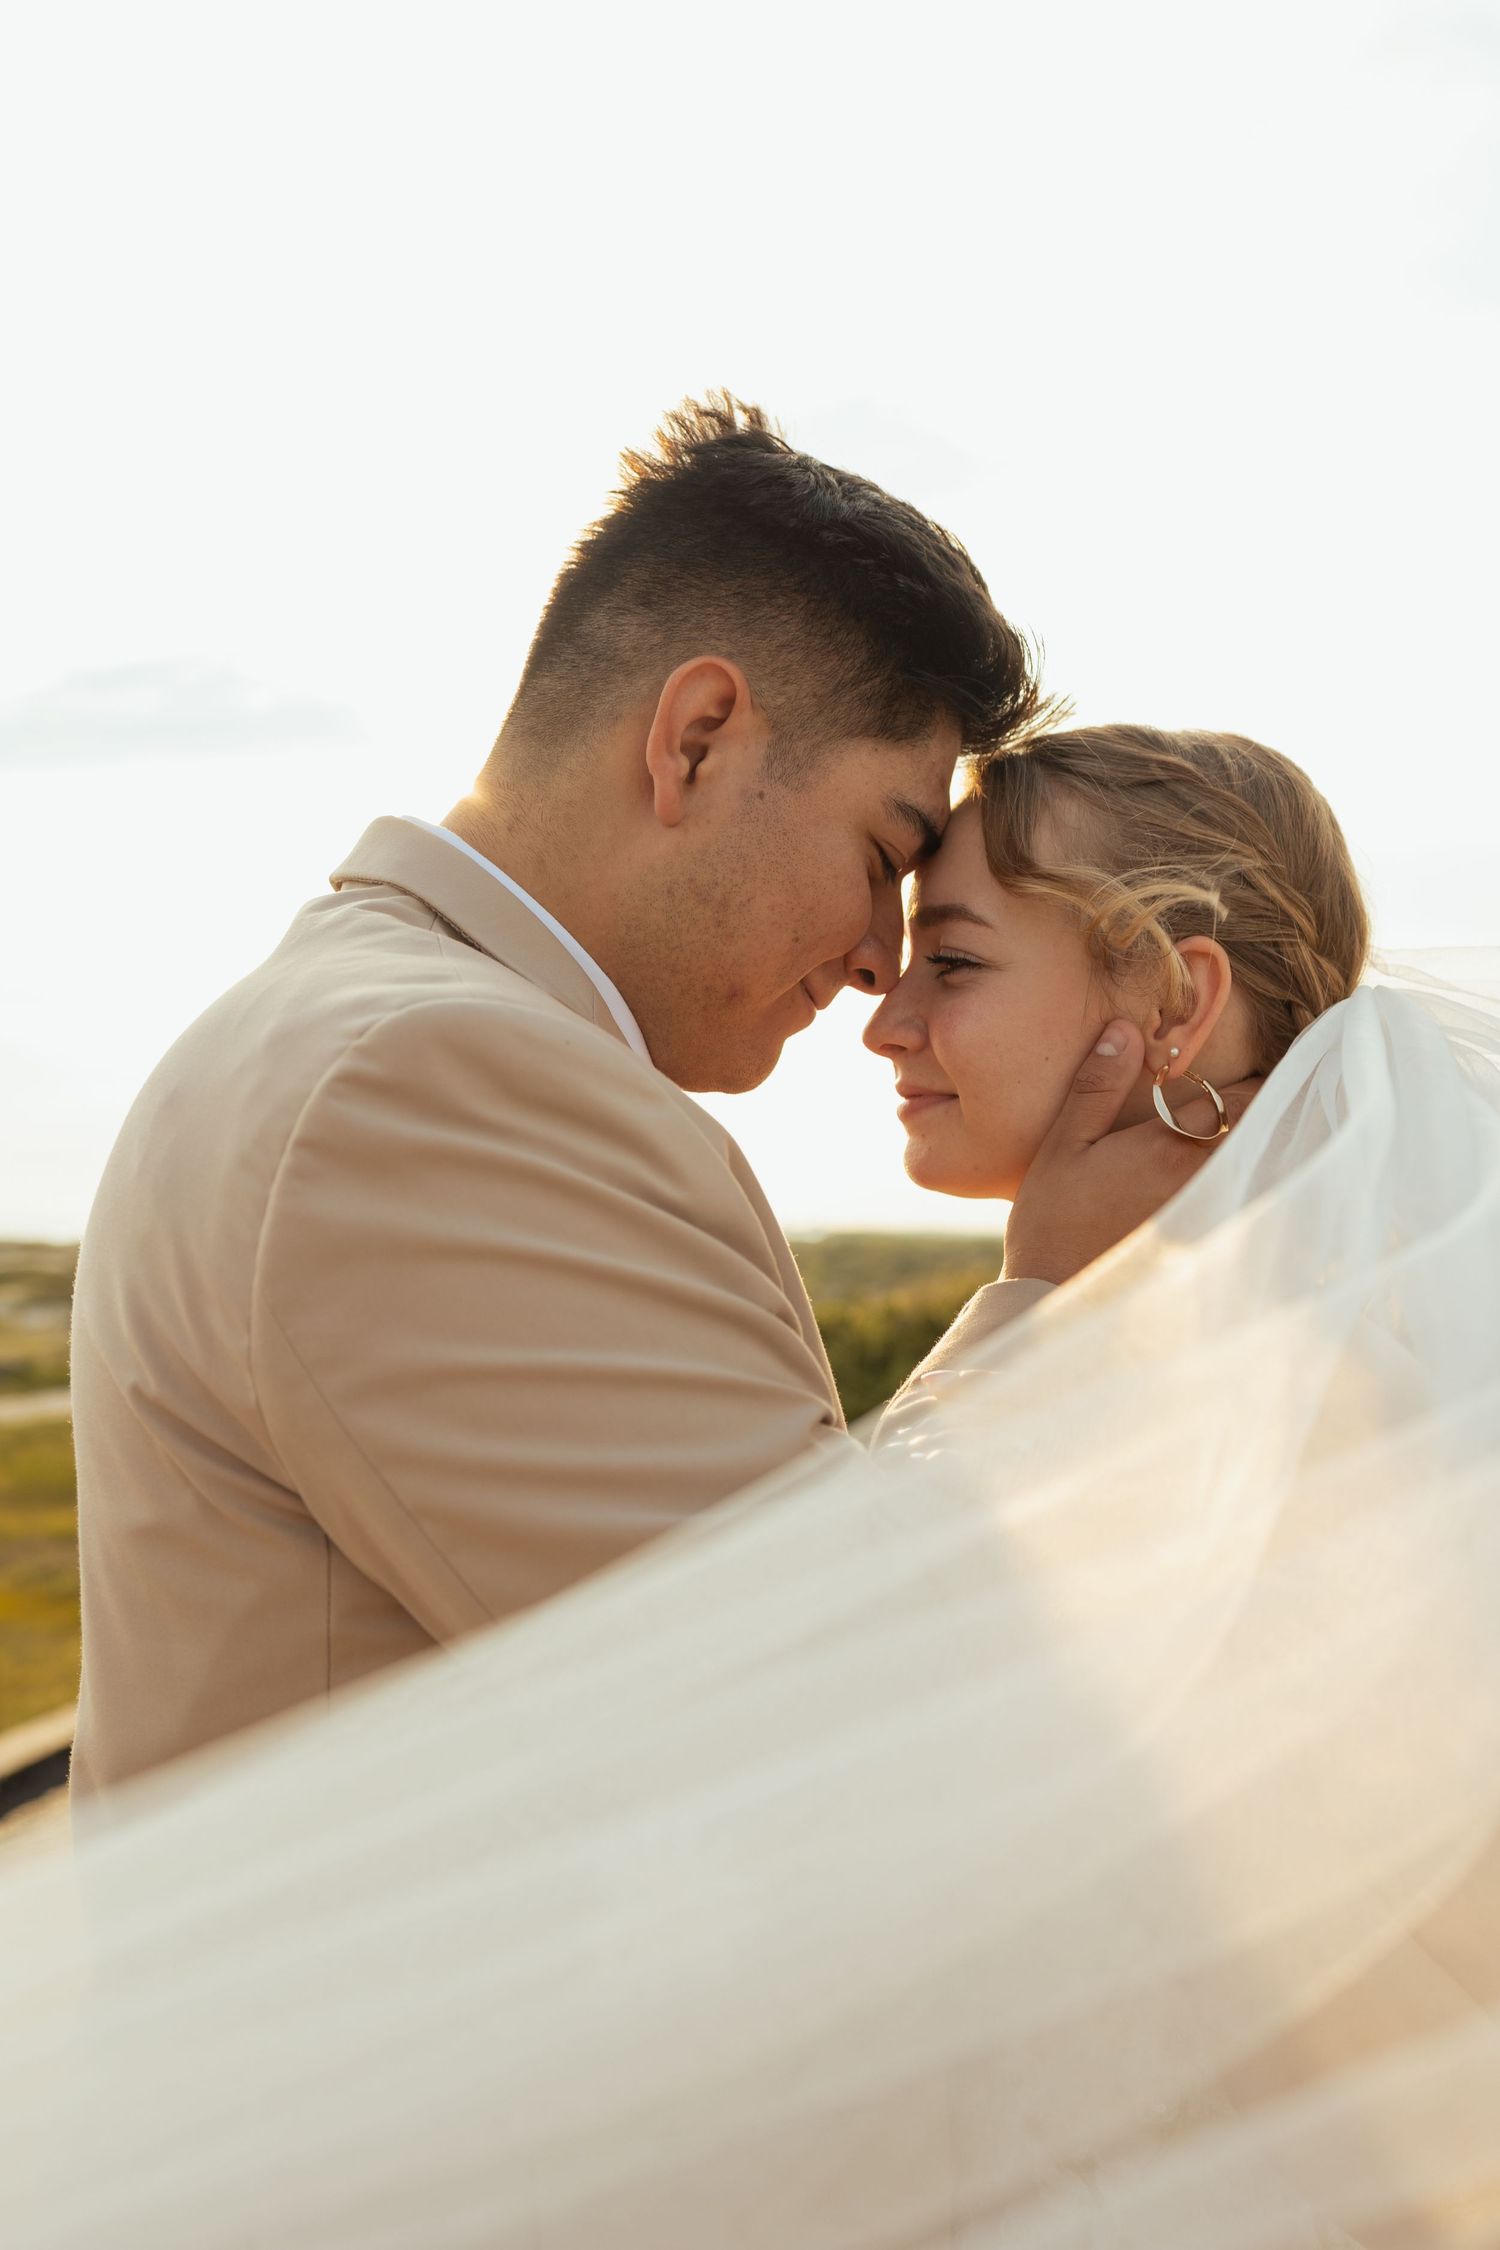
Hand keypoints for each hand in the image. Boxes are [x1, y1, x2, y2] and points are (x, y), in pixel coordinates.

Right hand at [1002, 1020, 1260, 1286]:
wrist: (1054, 1299)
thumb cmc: (1052, 1221)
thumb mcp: (1063, 1146)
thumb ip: (1098, 1086)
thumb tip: (1125, 1028)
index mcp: (1169, 1147)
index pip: (1244, 1099)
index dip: (1256, 1081)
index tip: (1255, 1067)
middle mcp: (1201, 1180)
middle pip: (1260, 1133)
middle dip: (1262, 1112)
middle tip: (1261, 1093)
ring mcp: (1209, 1216)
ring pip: (1259, 1168)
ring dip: (1259, 1148)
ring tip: (1261, 1132)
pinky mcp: (1207, 1245)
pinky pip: (1246, 1203)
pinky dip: (1252, 1185)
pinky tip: (1243, 1182)